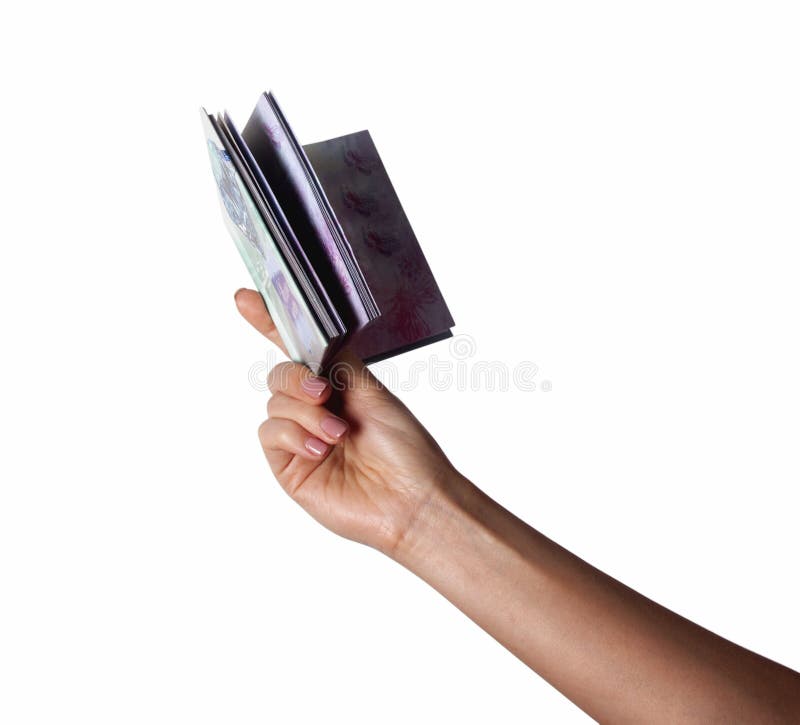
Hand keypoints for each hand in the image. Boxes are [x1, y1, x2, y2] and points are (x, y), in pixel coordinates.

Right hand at [234, 289, 457, 555]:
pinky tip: (320, 449)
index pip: (299, 350)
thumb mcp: (372, 393)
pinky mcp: (289, 466)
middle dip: (297, 379)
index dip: (270, 324)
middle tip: (323, 394)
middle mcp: (316, 410)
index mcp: (338, 388)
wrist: (411, 498)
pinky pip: (270, 435)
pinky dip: (294, 435)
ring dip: (305, 414)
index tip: (245, 299)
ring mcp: (300, 438)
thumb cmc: (405, 450)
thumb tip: (313, 336)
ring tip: (337, 435)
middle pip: (280, 375)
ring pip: (274, 403)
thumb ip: (338, 364)